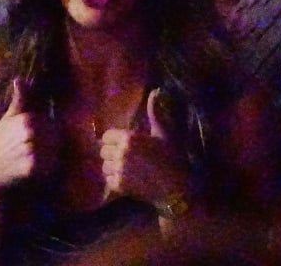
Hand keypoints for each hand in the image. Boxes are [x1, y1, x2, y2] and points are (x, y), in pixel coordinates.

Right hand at [0, 78, 53, 198]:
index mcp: (27, 118)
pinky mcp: (32, 167)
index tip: (37, 142)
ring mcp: (32, 149)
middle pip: (57, 138)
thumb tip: (20, 78)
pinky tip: (34, 173)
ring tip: (34, 163)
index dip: (48, 133)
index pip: (53, 123)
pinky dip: (47, 172)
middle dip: (51, 146)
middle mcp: (30, 131)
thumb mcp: (7, 121)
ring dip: (50, 159)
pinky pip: (51, 168)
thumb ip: (19, 101)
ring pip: (56, 152)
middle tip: (35, 155)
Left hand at [99, 89, 189, 206]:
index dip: (114, 140)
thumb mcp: (164, 134)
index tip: (122, 144)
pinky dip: (114, 181)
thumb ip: (155, 114)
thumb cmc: (172, 159)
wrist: (177, 188)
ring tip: (124, 169)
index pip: (107, 136)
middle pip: (103, 151)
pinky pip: (108, 180)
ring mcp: (119, 170)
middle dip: (111, 153)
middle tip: (123, 157)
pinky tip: (126, 180)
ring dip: (112, 167)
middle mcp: (121, 153)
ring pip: (104, 166)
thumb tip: (155, 92)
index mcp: (129, 138)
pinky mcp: (120, 185)